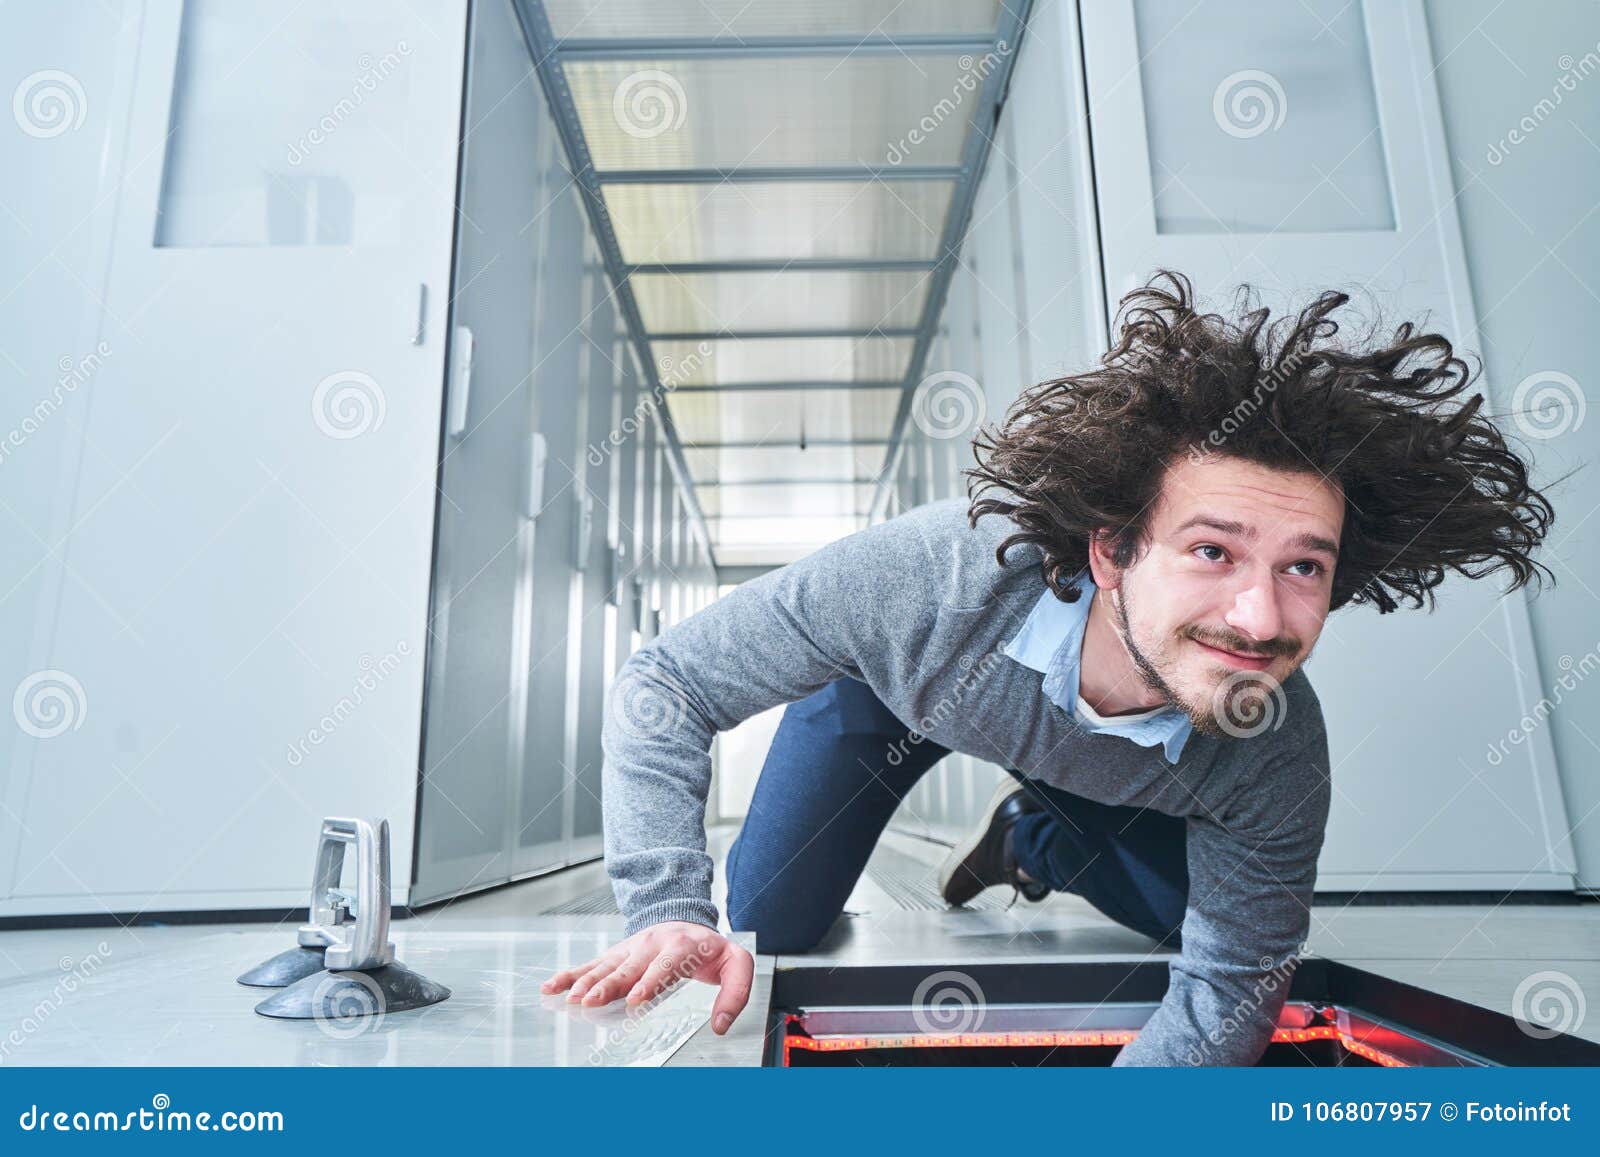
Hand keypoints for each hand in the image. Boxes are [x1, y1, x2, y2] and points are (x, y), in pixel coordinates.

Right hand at [539, 920, 753, 1034]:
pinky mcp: (617, 954)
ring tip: (571, 999)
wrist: (687, 918)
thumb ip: (735, 993)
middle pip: (629, 967)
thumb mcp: (736, 965)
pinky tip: (552, 986)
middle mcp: (653, 945)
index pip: (666, 966)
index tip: (636, 998)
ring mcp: (632, 949)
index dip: (650, 981)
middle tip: (593, 1002)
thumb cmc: (710, 949)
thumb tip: (720, 1025)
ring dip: (587, 982)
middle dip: (610, 985)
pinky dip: (570, 975)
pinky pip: (591, 964)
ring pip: (606, 966)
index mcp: (683, 947)